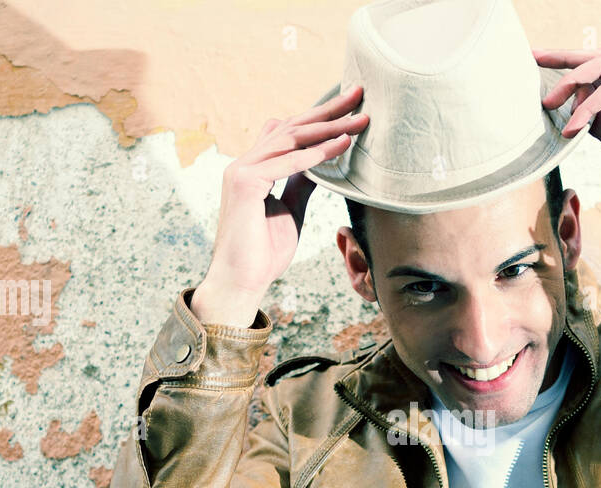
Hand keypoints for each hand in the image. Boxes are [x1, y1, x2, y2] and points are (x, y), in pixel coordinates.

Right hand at [195, 85, 370, 322]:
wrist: (242, 281)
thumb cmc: (264, 252)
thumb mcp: (292, 209)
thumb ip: (302, 182)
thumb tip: (323, 161)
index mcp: (254, 167)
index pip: (289, 131)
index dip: (319, 117)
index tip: (350, 106)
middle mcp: (245, 163)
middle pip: (292, 127)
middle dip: (328, 110)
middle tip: (359, 94)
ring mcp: (241, 170)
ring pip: (291, 139)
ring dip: (329, 128)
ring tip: (359, 120)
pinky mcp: (244, 183)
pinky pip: (287, 162)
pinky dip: (316, 154)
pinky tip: (342, 144)